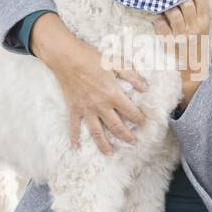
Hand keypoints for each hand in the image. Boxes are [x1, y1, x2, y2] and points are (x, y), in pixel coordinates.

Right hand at [30, 12, 148, 154]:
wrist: (66, 57)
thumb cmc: (91, 58)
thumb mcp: (115, 62)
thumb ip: (131, 75)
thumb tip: (145, 88)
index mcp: (113, 94)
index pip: (130, 112)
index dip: (139, 119)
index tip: (144, 123)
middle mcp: (100, 106)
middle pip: (116, 127)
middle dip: (126, 136)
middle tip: (133, 142)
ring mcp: (86, 110)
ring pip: (97, 132)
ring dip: (104, 145)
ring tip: (110, 154)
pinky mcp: (73, 109)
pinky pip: (74, 127)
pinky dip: (74, 138)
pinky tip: (76, 147)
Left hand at [154, 0, 211, 107]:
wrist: (191, 75)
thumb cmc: (196, 50)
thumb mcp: (204, 32)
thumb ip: (200, 15)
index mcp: (203, 23)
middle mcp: (193, 27)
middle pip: (185, 2)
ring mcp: (181, 35)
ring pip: (172, 12)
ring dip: (166, 7)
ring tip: (161, 5)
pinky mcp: (169, 43)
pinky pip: (160, 26)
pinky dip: (158, 21)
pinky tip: (157, 20)